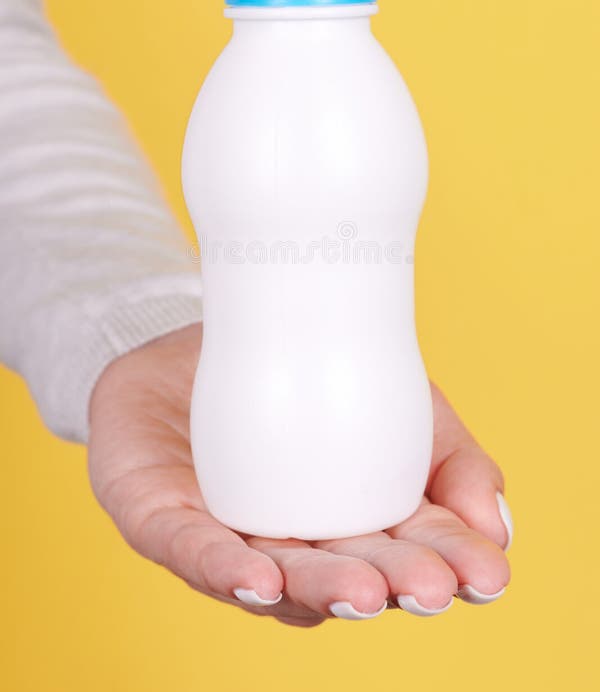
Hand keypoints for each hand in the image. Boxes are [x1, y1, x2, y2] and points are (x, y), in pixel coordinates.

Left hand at [88, 324, 510, 626]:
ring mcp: (228, 532)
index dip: (449, 566)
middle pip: (344, 575)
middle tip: (430, 587)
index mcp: (353, 518)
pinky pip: (190, 549)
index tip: (488, 571)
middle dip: (388, 585)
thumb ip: (451, 457)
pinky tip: (258, 578)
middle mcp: (294, 539)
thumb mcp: (396, 397)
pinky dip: (223, 567)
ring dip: (318, 589)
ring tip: (361, 592)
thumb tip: (497, 524)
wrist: (221, 323)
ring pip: (273, 577)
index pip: (407, 550)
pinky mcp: (163, 518)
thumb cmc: (309, 370)